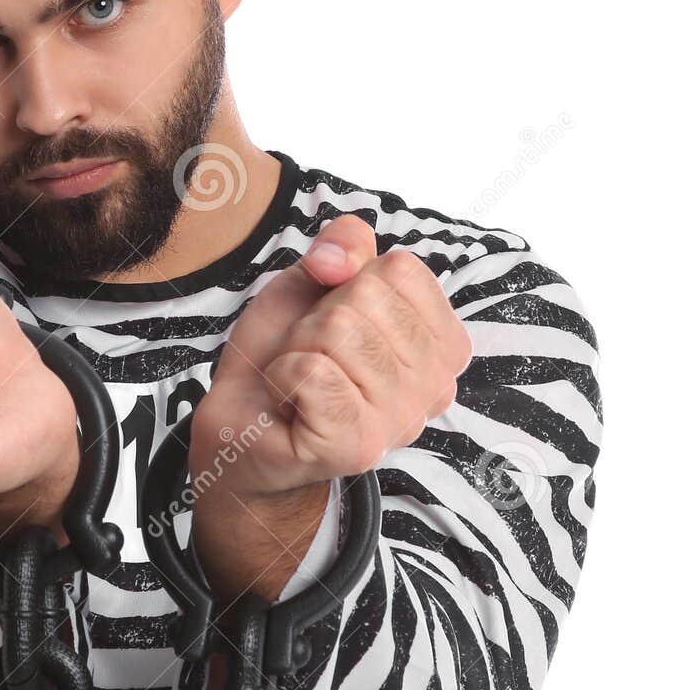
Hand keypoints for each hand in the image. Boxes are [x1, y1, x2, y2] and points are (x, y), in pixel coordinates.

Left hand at [186, 214, 471, 605]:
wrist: (246, 416)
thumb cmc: (291, 349)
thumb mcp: (318, 280)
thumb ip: (346, 244)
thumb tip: (335, 260)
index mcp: (443, 343)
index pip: (401, 269)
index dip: (349, 282)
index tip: (336, 321)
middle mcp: (436, 386)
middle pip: (368, 296)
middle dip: (319, 317)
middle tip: (313, 355)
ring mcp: (400, 421)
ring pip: (338, 331)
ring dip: (299, 347)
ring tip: (302, 378)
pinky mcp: (356, 445)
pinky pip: (312, 372)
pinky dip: (283, 374)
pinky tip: (289, 401)